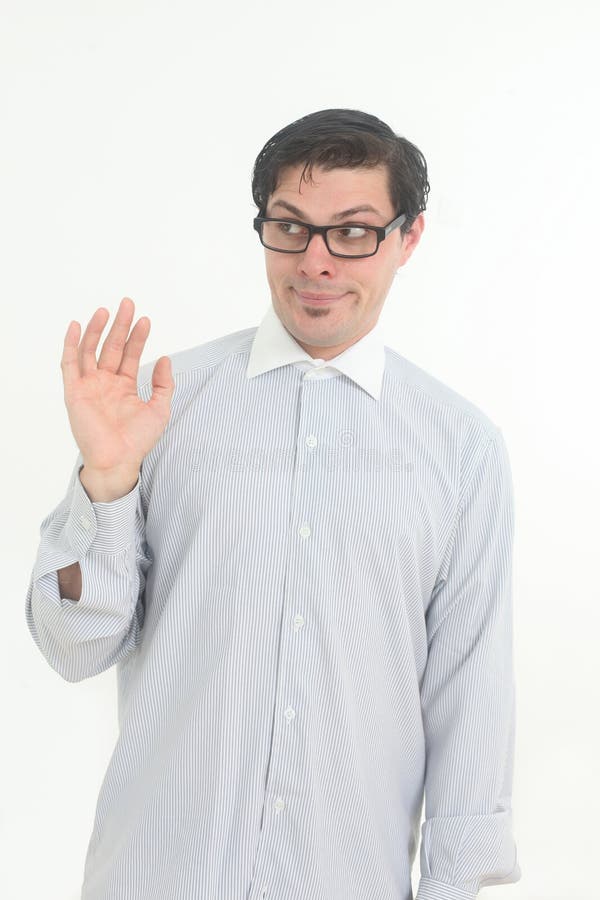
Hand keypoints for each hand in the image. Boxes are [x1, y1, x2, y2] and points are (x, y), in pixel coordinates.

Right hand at [61, 297, 173, 474]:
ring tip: (106, 310)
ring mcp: (89, 386)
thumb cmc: (137, 440)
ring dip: (97, 330)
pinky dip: (72, 344)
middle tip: (127, 304)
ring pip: (90, 350)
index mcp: (123, 386)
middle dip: (119, 325)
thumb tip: (165, 358)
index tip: (146, 320)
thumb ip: (163, 384)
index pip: (129, 354)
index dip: (137, 337)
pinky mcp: (74, 391)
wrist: (119, 461)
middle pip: (111, 346)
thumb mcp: (160, 409)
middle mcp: (105, 382)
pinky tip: (77, 326)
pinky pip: (69, 364)